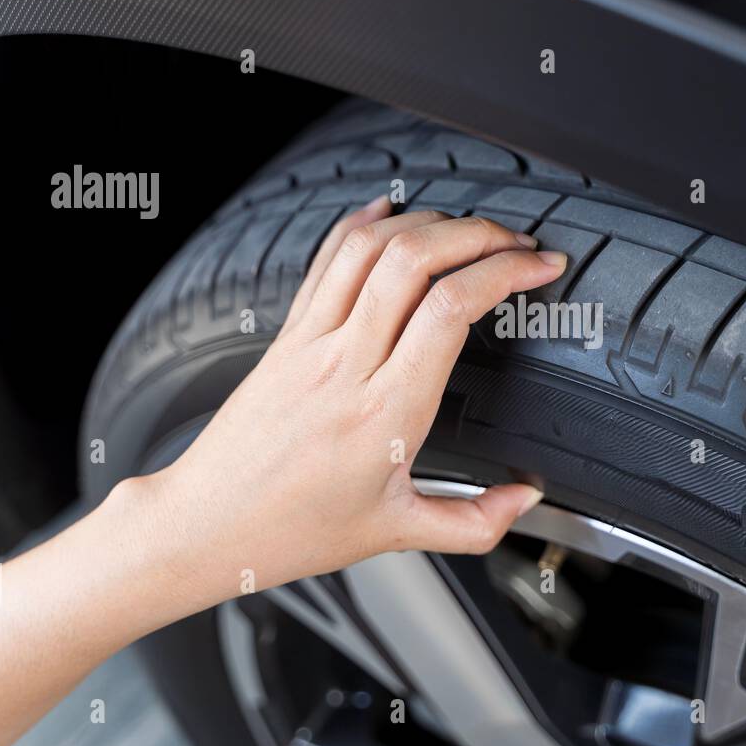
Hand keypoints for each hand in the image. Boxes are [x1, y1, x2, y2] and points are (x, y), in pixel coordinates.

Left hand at [138, 197, 566, 599]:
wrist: (205, 524)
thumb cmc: (290, 530)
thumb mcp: (397, 534)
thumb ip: (474, 522)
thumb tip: (525, 500)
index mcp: (385, 413)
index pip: (451, 308)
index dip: (506, 272)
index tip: (540, 268)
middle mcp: (346, 364)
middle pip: (415, 259)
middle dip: (479, 234)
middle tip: (517, 242)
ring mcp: (310, 341)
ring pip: (370, 246)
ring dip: (428, 222)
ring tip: (469, 230)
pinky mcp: (286, 334)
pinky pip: (326, 260)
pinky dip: (364, 223)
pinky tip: (389, 211)